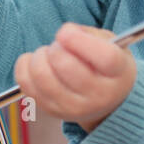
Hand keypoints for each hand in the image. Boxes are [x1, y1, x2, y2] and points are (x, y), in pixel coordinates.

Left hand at [13, 24, 134, 131]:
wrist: (108, 100)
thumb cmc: (106, 66)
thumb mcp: (110, 43)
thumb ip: (88, 34)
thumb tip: (64, 35)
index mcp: (118, 72)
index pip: (104, 57)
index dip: (79, 41)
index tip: (65, 32)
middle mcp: (99, 95)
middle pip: (66, 66)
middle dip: (55, 47)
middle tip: (59, 45)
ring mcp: (74, 107)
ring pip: (42, 76)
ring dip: (39, 57)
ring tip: (48, 54)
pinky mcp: (53, 111)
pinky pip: (27, 85)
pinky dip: (25, 67)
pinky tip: (37, 63)